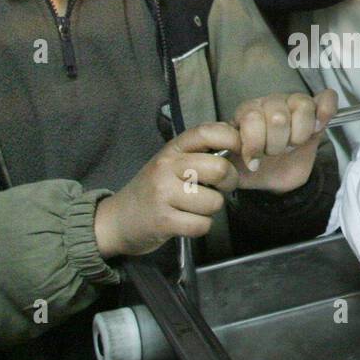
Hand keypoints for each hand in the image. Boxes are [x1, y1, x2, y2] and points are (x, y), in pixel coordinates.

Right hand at [94, 121, 241, 256]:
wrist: (117, 219)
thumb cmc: (153, 190)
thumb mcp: (171, 163)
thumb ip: (200, 152)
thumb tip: (239, 142)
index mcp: (172, 149)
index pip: (208, 132)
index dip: (234, 140)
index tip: (241, 153)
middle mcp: (166, 167)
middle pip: (219, 169)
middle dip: (228, 182)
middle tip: (219, 188)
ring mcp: (163, 193)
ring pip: (214, 201)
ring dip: (211, 209)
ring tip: (195, 208)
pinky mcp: (163, 220)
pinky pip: (202, 225)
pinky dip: (200, 227)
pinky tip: (187, 222)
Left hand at [232, 88, 336, 192]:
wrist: (275, 178)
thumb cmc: (253, 168)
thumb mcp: (232, 167)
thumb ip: (222, 155)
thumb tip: (216, 145)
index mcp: (247, 113)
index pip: (252, 119)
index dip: (255, 144)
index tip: (255, 162)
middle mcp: (270, 103)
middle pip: (278, 116)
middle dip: (277, 144)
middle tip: (275, 154)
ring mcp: (294, 104)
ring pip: (302, 106)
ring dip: (299, 134)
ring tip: (293, 145)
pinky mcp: (317, 111)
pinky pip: (326, 98)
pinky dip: (324, 111)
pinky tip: (318, 127)